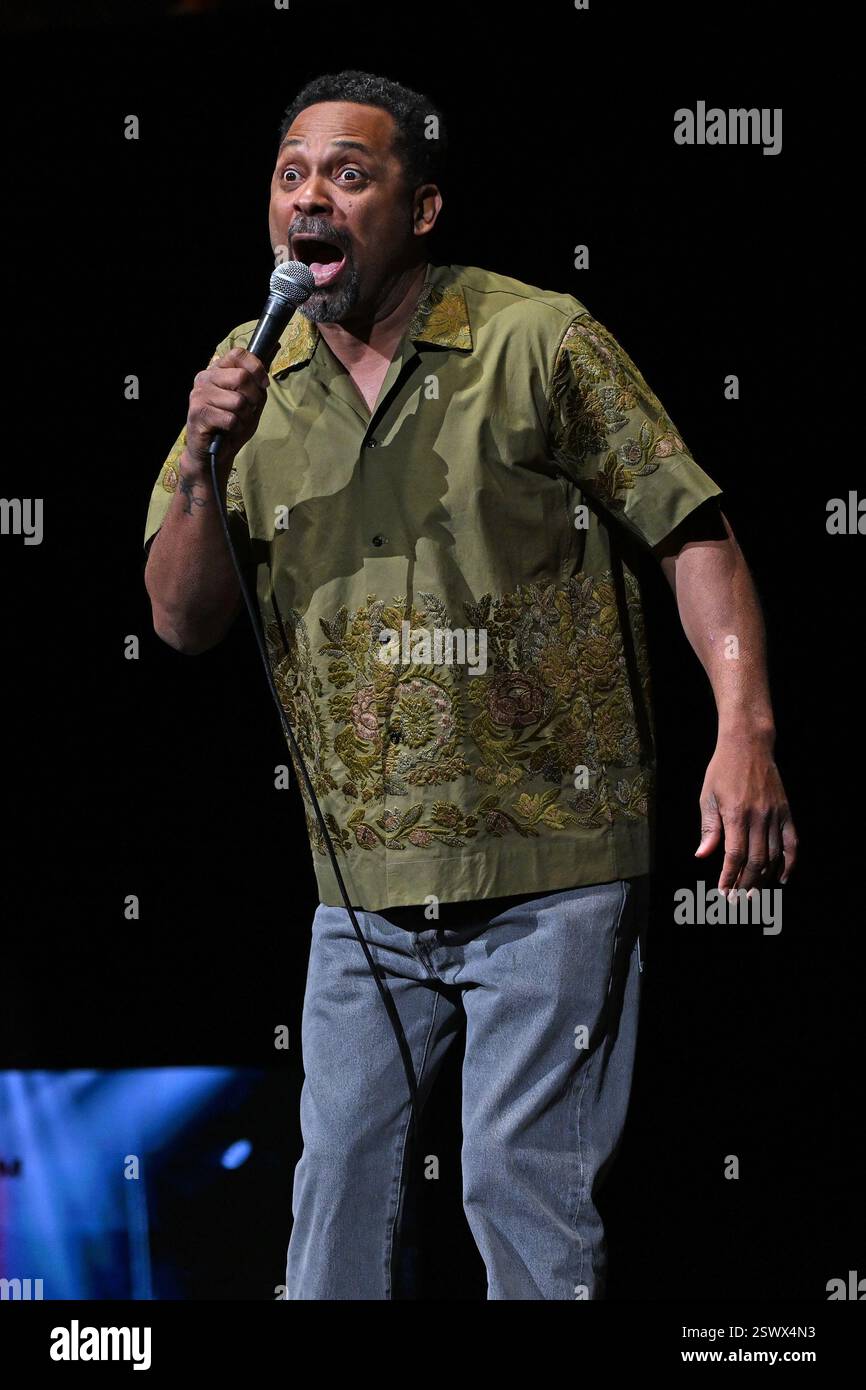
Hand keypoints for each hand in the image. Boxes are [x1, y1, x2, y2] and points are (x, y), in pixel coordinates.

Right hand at [185, 346, 269, 469]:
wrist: (214, 452)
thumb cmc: (232, 424)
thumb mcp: (252, 397)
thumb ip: (259, 374)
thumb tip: (276, 345)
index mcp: (216, 370)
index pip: (238, 354)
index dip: (256, 368)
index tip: (263, 384)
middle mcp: (204, 378)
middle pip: (241, 377)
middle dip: (253, 398)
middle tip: (246, 410)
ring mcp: (199, 396)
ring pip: (238, 401)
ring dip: (244, 416)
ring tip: (234, 422)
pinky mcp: (198, 414)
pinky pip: (231, 418)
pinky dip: (236, 428)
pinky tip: (227, 430)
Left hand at [695, 733, 797, 891]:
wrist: (748, 745)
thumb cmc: (722, 771)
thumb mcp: (708, 797)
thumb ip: (708, 829)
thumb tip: (702, 856)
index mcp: (736, 814)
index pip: (734, 855)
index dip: (729, 876)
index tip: (723, 892)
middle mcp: (758, 817)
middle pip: (755, 861)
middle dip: (745, 883)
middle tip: (737, 899)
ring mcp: (775, 815)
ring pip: (773, 856)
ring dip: (764, 878)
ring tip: (753, 893)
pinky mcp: (786, 812)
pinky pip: (792, 842)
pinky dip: (789, 863)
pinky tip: (782, 878)